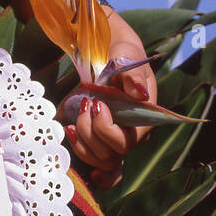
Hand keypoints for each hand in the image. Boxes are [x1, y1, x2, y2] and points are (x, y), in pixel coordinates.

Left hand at [64, 43, 156, 189]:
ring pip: (99, 160)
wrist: (111, 54)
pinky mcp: (98, 136)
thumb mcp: (128, 58)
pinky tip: (75, 142)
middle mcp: (128, 134)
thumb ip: (132, 75)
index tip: (97, 104)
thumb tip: (140, 93)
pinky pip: (96, 161)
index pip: (126, 142)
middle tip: (85, 103)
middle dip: (90, 131)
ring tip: (74, 121)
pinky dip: (85, 157)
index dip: (106, 130)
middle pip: (110, 154)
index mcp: (141, 120)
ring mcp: (113, 137)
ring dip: (82, 142)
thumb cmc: (123, 56)